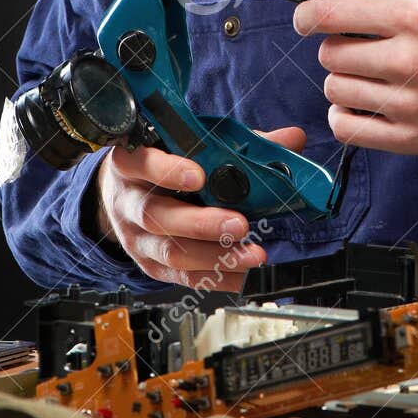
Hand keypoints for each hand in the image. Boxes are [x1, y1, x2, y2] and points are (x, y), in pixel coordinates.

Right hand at [95, 126, 306, 287]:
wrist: (126, 192)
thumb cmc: (164, 161)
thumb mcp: (189, 144)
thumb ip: (238, 141)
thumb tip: (291, 139)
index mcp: (132, 162)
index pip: (142, 162)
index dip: (168, 170)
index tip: (199, 175)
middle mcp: (128, 201)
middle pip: (157, 215)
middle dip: (202, 223)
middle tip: (240, 224)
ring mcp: (135, 237)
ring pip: (169, 251)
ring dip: (214, 257)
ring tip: (251, 255)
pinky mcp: (149, 264)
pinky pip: (180, 277)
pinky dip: (215, 278)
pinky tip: (242, 275)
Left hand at [294, 0, 417, 159]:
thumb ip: (392, 1)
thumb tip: (346, 10)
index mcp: (412, 17)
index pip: (331, 13)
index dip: (307, 17)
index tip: (305, 22)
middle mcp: (404, 58)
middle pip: (330, 53)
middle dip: (340, 49)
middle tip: (365, 52)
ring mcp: (405, 102)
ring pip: (334, 88)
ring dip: (344, 82)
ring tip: (371, 79)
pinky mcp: (408, 138)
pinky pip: (345, 127)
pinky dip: (344, 115)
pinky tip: (362, 106)